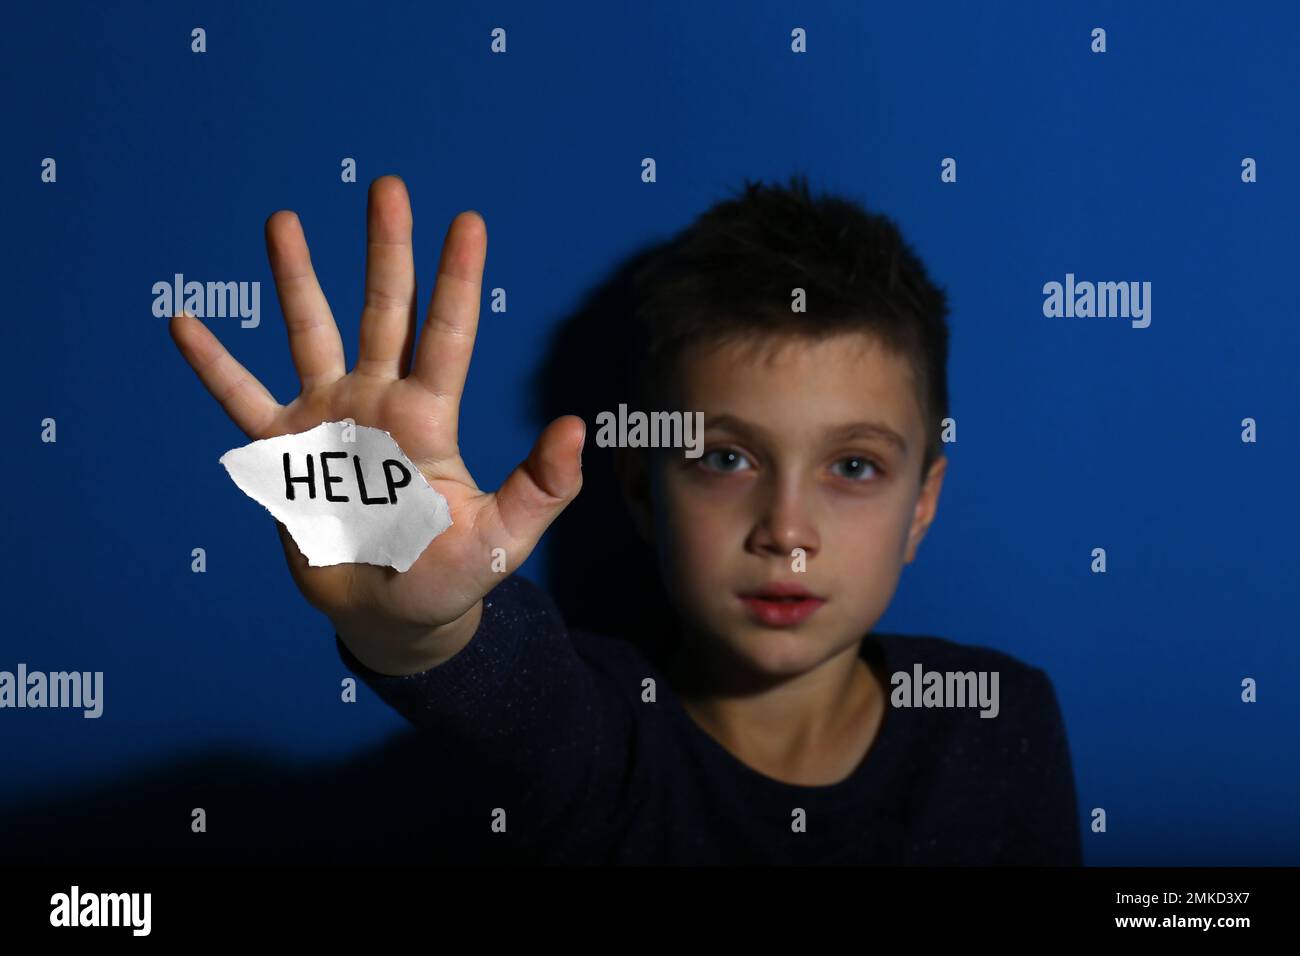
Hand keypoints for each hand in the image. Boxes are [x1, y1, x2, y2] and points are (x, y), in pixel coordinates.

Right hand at [169, 176, 584, 669]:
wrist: (392, 615)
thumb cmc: (452, 576)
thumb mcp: (502, 537)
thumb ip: (541, 487)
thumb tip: (576, 425)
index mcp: (430, 417)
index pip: (447, 333)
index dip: (457, 278)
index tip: (468, 219)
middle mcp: (379, 402)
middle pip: (383, 311)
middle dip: (386, 250)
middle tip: (387, 186)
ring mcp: (329, 421)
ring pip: (311, 334)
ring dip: (297, 279)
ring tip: (283, 219)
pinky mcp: (285, 453)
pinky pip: (241, 403)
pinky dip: (214, 366)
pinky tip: (185, 323)